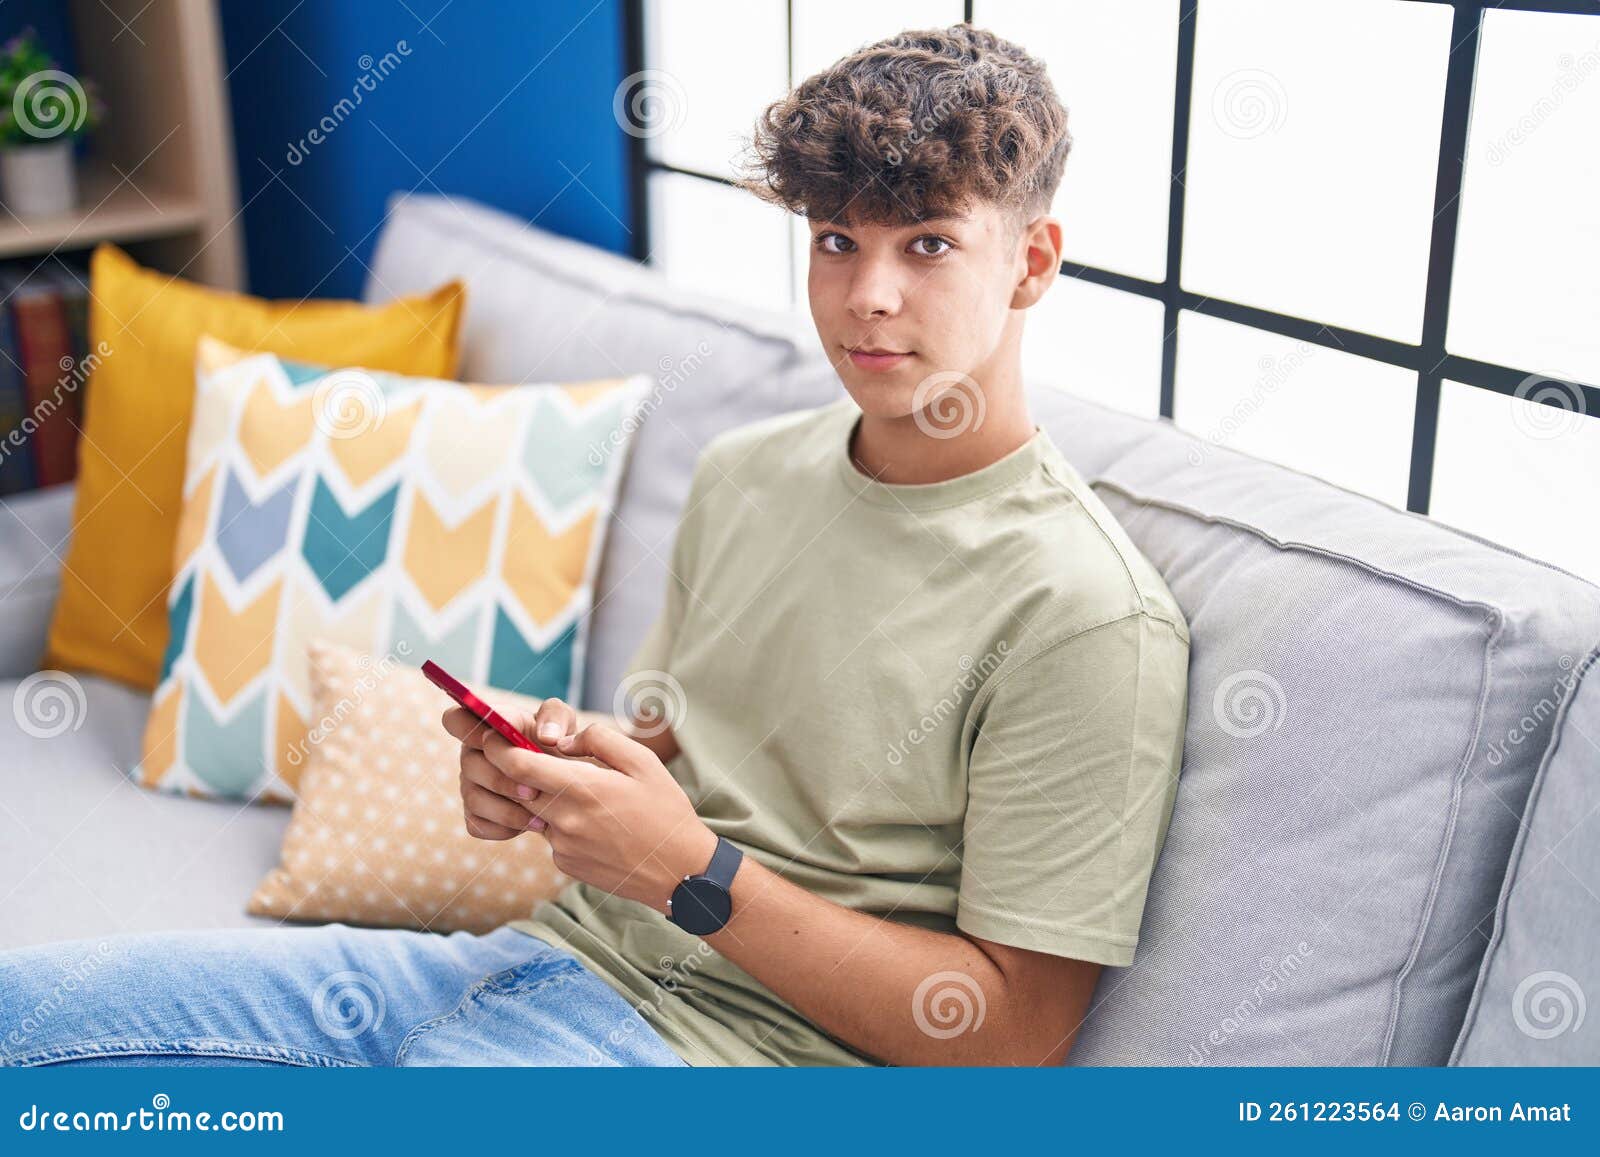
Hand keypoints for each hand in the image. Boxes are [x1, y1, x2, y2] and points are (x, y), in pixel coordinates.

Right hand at [444, 697, 581, 840]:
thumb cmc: (558, 744)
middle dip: (502, 780)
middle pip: (468, 765)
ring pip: (474, 799)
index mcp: (485, 726)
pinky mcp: (475, 815)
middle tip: (534, 790)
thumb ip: (555, 717)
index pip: (454, 718)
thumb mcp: (562, 722)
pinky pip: (480, 825)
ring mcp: (470, 785)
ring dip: (508, 809)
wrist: (565, 783)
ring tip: (539, 814)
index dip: (466, 728)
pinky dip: (506, 827)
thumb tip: (547, 737)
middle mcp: (471, 755)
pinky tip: (532, 822)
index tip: (493, 739)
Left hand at [480, 722, 718, 912]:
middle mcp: (564, 820)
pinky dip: (563, 823)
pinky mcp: (566, 864)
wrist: (679, 872)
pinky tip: (597, 825)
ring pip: (536, 811)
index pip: (517, 766)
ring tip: (590, 797)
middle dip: (518, 770)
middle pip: (518, 788)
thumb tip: (561, 741)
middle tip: (539, 759)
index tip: (495, 736)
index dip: (498, 748)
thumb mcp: (643, 762)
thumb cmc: (666, 811)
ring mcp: (562, 846)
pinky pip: (552, 835)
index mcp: (582, 789)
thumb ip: (599, 740)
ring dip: (546, 798)